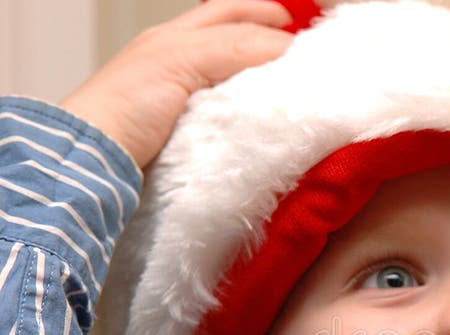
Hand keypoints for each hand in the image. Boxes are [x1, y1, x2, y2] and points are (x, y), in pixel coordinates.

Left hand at [61, 0, 292, 167]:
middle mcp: (182, 64)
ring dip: (264, 77)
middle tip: (304, 52)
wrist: (100, 158)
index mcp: (176, 39)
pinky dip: (254, 113)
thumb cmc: (127, 103)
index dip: (265, 17)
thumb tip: (287, 50)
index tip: (300, 32)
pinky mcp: (191, 137)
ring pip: (235, 79)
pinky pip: (231, 117)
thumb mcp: (185, 58)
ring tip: (294, 87)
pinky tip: (270, 119)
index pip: (231, 17)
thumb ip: (237, 48)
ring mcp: (186, 102)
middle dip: (268, 39)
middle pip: (234, 42)